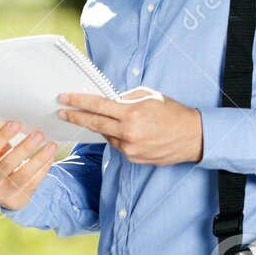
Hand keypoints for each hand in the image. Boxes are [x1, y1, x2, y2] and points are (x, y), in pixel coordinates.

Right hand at [0, 119, 57, 209]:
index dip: (3, 136)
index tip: (17, 123)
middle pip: (7, 164)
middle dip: (24, 148)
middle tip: (39, 134)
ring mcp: (3, 192)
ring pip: (23, 175)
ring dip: (38, 159)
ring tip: (51, 145)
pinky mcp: (18, 199)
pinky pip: (33, 184)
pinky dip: (43, 169)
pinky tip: (50, 157)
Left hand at [58, 89, 203, 164]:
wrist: (193, 137)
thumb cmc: (173, 113)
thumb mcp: (149, 96)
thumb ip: (126, 98)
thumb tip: (108, 100)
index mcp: (131, 113)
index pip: (97, 106)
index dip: (78, 102)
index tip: (64, 98)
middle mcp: (128, 132)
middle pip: (94, 123)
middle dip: (76, 117)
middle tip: (61, 112)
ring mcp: (130, 148)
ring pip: (106, 135)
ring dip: (102, 126)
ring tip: (104, 118)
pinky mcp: (133, 158)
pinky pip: (118, 145)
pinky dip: (116, 137)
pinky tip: (124, 131)